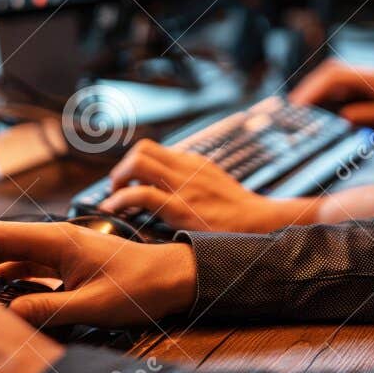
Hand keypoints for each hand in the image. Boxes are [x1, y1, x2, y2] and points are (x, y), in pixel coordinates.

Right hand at [0, 219, 197, 329]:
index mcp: (59, 240)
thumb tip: (9, 315)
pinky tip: (3, 302)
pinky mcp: (71, 265)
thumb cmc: (143, 287)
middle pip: (0, 245)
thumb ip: (48, 309)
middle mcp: (57, 240)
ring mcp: (64, 251)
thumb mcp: (93, 305)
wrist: (176, 278)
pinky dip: (11, 282)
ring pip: (14, 258)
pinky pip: (31, 269)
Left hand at [103, 139, 313, 232]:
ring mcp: (183, 186)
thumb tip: (163, 186)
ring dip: (118, 179)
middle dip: (121, 168)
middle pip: (141, 148)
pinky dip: (119, 199)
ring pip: (137, 162)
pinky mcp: (181, 208)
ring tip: (114, 199)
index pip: (152, 149)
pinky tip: (113, 210)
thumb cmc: (237, 211)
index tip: (127, 183)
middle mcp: (186, 168)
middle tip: (117, 189)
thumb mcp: (213, 184)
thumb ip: (190, 179)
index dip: (132, 164)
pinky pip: (141, 194)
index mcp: (192, 162)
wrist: (260, 223)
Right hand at [290, 59, 373, 131]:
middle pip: (327, 76)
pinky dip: (325, 102)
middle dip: (308, 90)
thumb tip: (343, 118)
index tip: (299, 103)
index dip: (313, 87)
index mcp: (369, 76)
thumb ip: (369, 115)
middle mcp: (363, 75)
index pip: (334, 75)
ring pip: (331, 83)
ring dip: (315, 96)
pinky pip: (340, 92)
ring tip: (298, 116)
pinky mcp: (365, 90)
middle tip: (291, 111)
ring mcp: (363, 82)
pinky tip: (318, 117)